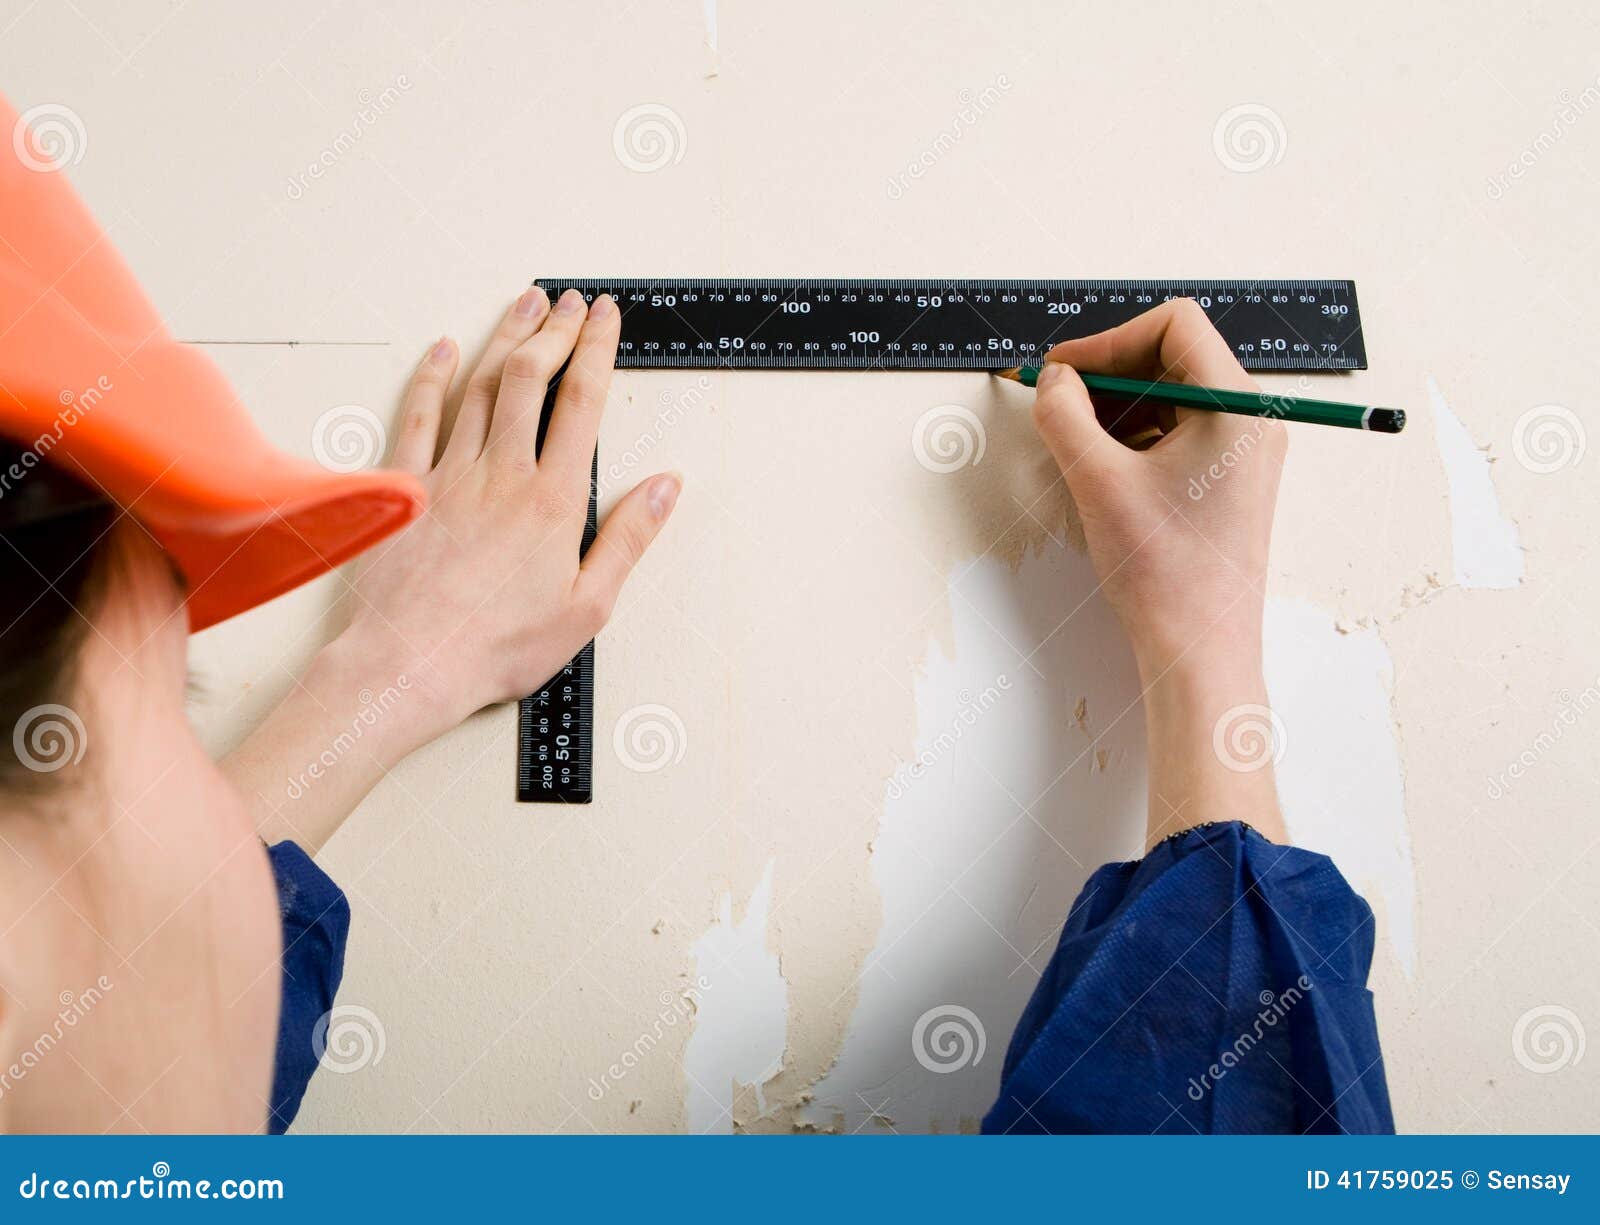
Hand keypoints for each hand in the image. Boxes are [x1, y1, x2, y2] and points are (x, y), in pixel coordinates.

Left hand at [228, 287, 679, 851]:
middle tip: (571, 301)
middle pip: (530, 378)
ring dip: (504, 338)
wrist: (408, 664)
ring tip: (525, 305)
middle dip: (555, 330)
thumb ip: (628, 538)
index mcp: (552, 499)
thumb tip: (664, 486)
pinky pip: (419, 416)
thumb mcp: (588, 606)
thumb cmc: (498, 647)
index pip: (582, 402)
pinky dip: (433, 377)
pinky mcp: (404, 488)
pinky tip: (444, 349)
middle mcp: (502, 473)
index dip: (596, 350)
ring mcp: (449, 474)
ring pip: (479, 385)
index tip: (606, 317)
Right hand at [1032, 299, 1284, 682]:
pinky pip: (1179, 432)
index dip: (1110, 340)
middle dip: (1111, 375)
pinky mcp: (1229, 480)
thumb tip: (1053, 379)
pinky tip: (1103, 470)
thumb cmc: (1166, 574)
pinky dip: (1136, 437)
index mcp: (1237, 407)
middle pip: (1174, 356)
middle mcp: (1251, 420)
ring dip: (1119, 408)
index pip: (1175, 325)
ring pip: (1173, 395)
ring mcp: (1244, 451)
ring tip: (1078, 444)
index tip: (1065, 371)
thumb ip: (1065, 413)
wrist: (1199, 650)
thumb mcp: (1098, 480)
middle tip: (1061, 404)